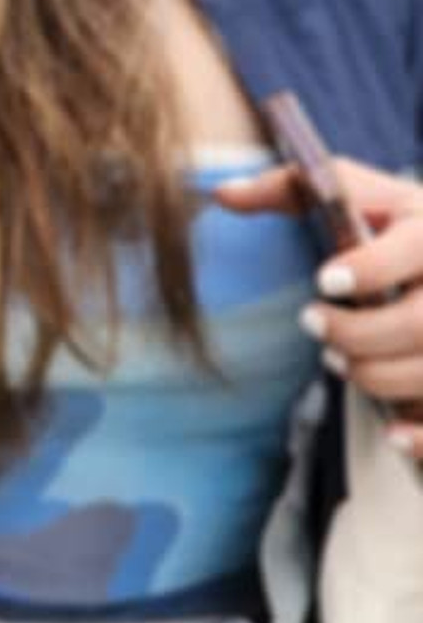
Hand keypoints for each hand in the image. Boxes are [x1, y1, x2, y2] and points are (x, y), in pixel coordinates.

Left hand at [216, 157, 422, 457]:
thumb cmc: (380, 218)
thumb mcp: (342, 190)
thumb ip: (285, 188)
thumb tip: (221, 194)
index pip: (415, 251)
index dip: (369, 269)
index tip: (324, 280)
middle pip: (419, 324)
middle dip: (357, 333)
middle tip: (311, 323)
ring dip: (375, 375)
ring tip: (336, 360)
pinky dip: (422, 433)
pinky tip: (392, 434)